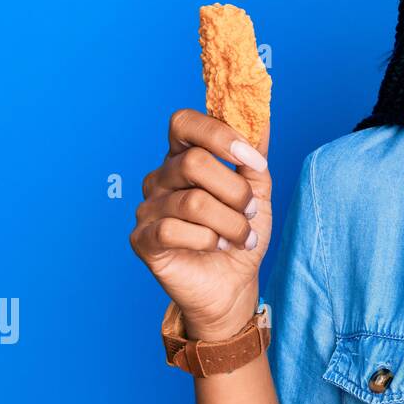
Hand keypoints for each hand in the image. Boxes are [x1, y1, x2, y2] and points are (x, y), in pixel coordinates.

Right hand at [129, 108, 272, 340]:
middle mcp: (161, 177)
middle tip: (251, 211)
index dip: (220, 135)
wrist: (234, 283)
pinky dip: (207, 240)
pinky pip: (172, 229)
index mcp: (185, 156)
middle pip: (194, 163)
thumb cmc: (242, 232)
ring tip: (242, 236)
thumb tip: (261, 119)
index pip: (184, 122)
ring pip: (192, 202)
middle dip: (236, 191)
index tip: (253, 160)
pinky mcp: (142, 239)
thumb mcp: (258, 191)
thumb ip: (255, 156)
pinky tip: (217, 246)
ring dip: (230, 222)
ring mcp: (148, 207)